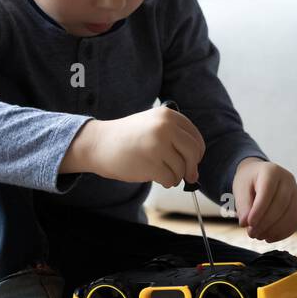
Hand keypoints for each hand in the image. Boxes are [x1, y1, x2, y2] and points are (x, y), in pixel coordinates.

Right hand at [70, 105, 204, 186]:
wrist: (99, 144)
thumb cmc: (128, 138)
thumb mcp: (153, 125)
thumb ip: (175, 140)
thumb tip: (195, 168)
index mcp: (168, 115)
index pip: (195, 137)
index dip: (197, 152)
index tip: (194, 160)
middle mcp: (165, 127)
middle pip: (194, 152)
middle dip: (192, 167)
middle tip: (189, 175)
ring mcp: (158, 145)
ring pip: (182, 168)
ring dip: (176, 176)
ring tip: (163, 172)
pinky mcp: (151, 164)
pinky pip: (171, 179)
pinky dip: (167, 182)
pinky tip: (156, 177)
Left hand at [232, 158, 296, 241]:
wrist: (260, 176)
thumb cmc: (249, 182)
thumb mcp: (240, 189)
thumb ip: (242, 204)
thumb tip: (245, 223)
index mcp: (272, 171)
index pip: (267, 192)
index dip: (259, 210)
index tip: (248, 224)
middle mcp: (288, 180)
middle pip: (281, 205)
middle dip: (265, 223)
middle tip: (251, 233)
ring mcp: (296, 192)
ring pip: (290, 215)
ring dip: (275, 230)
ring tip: (258, 236)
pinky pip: (295, 221)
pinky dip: (283, 232)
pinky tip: (269, 237)